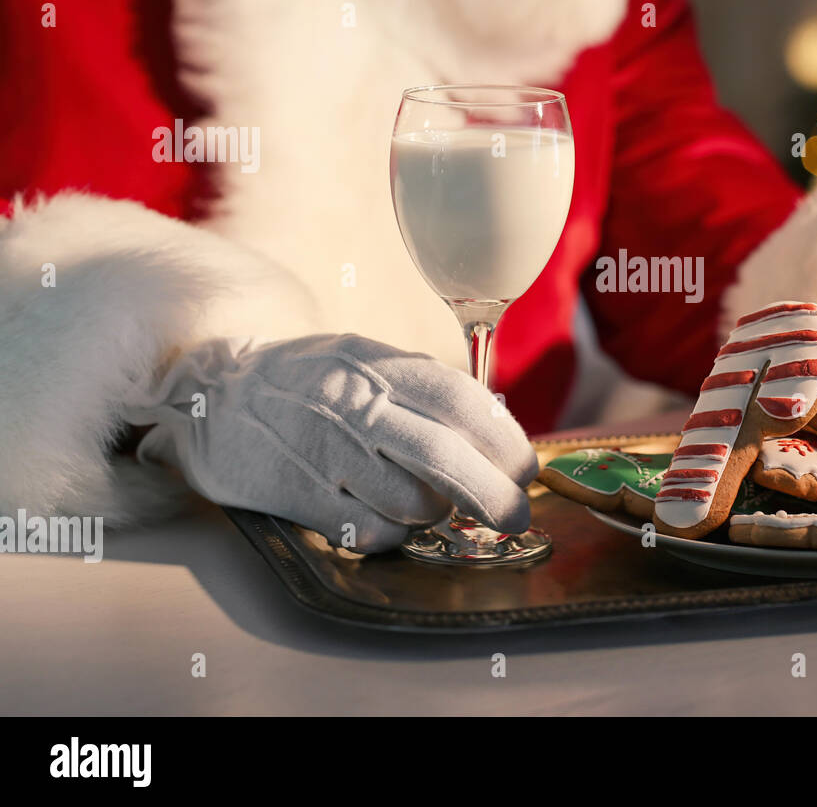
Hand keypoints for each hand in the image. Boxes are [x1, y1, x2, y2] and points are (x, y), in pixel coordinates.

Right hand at [123, 334, 538, 551]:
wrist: (211, 389)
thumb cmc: (310, 381)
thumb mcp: (367, 361)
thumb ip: (424, 391)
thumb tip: (498, 434)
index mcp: (381, 367)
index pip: (462, 402)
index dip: (506, 441)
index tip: (525, 470)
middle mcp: (355, 405)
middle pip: (444, 457)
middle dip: (494, 496)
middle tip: (515, 517)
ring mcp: (324, 451)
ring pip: (412, 503)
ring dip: (434, 514)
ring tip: (422, 503)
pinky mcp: (296, 493)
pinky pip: (371, 531)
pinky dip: (391, 534)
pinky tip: (381, 516)